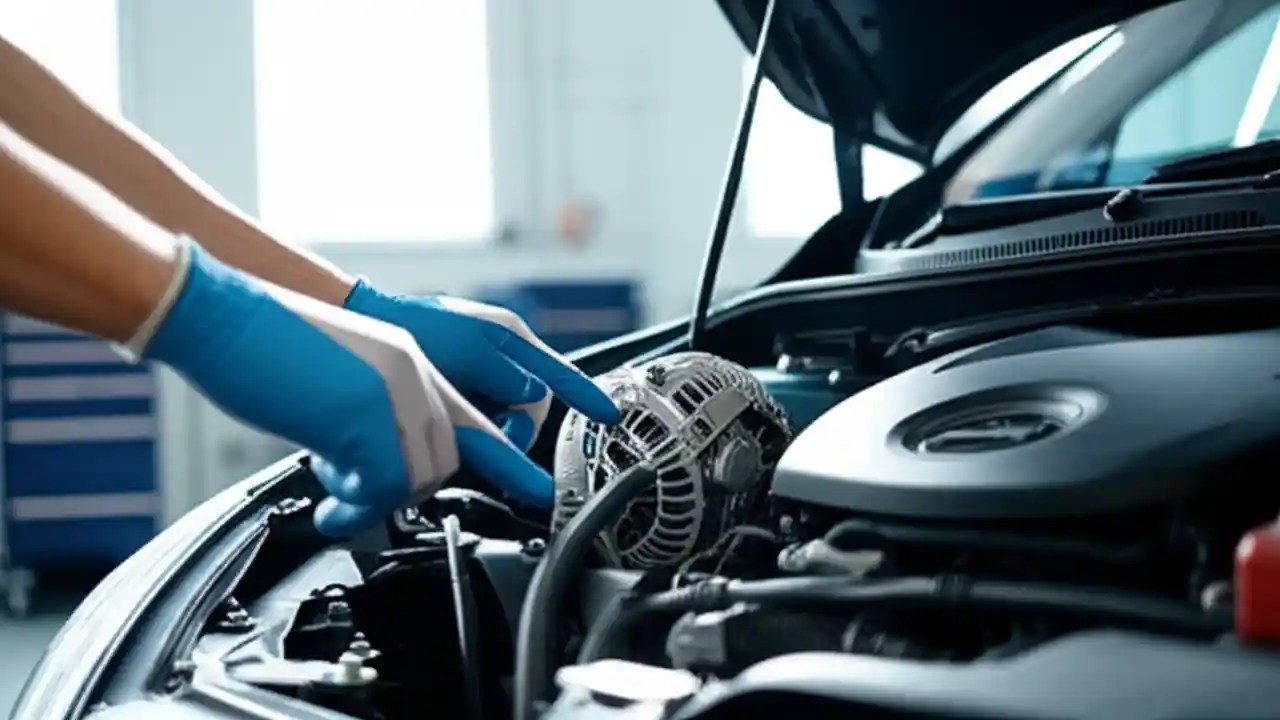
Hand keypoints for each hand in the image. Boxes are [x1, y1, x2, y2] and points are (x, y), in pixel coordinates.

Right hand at [144, 240, 554, 535]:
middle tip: (351, 499)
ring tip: (331, 489)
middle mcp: (416, 373)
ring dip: (373, 498)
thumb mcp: (338, 383)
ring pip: (420, 477)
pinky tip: (327, 496)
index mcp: (412, 363)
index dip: (515, 459)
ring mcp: (397, 390)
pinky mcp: (368, 412)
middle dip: (403, 491)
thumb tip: (379, 473)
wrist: (222, 312)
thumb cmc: (262, 349)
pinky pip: (383, 485)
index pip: (480, 418)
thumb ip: (374, 419)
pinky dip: (354, 503)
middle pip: (449, 461)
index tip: (542, 491)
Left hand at [344, 281, 620, 450]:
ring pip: (504, 418)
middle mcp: (500, 357)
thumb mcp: (466, 353)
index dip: (587, 397)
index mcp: (510, 339)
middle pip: (530, 408)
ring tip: (458, 427)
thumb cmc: (410, 329)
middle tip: (488, 438)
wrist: (363, 325)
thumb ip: (507, 379)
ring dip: (488, 430)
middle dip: (514, 429)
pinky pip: (479, 418)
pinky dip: (470, 429)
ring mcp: (480, 375)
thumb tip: (534, 399)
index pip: (560, 374)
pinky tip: (449, 427)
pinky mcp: (459, 390)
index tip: (610, 416)